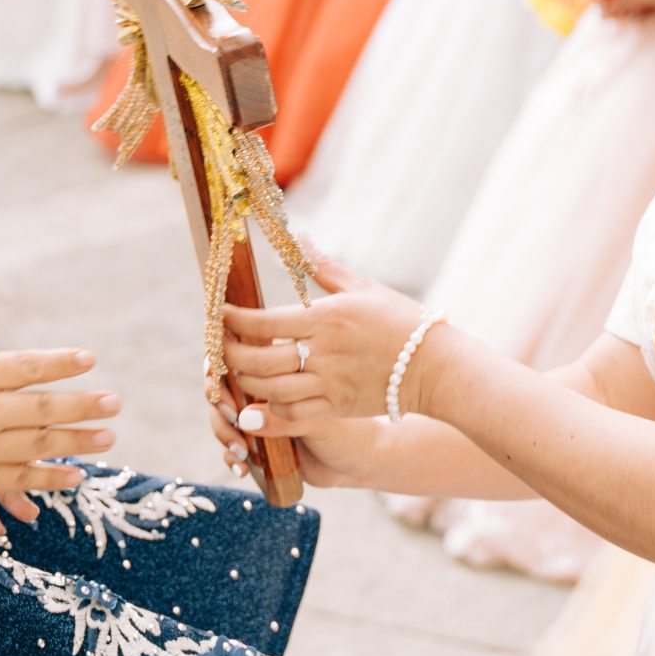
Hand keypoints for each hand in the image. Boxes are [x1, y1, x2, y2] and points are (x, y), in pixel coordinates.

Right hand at [0, 330, 116, 517]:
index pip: (27, 365)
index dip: (62, 362)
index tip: (90, 360)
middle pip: (44, 406)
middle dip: (84, 404)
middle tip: (115, 403)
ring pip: (40, 445)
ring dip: (78, 442)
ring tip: (108, 439)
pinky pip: (20, 479)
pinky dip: (50, 478)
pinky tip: (75, 477)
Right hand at [204, 377, 384, 488]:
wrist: (356, 460)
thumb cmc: (347, 426)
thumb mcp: (318, 417)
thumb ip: (285, 415)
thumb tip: (246, 417)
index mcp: (276, 367)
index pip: (234, 355)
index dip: (219, 365)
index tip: (219, 378)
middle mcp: (261, 388)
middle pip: (219, 386)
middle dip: (219, 402)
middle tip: (232, 415)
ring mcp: (256, 415)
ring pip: (220, 416)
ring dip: (223, 431)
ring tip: (241, 449)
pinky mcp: (255, 443)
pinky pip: (229, 447)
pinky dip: (230, 456)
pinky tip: (242, 467)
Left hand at [220, 253, 423, 435]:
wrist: (436, 368)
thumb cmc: (402, 322)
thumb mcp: (364, 288)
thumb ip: (325, 267)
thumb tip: (299, 236)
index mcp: (327, 319)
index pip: (265, 321)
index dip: (235, 321)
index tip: (220, 314)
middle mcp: (324, 354)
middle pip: (259, 360)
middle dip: (230, 356)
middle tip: (218, 348)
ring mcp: (330, 385)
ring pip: (270, 391)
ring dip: (244, 385)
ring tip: (233, 374)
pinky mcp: (337, 409)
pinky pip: (293, 419)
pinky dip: (267, 417)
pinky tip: (251, 411)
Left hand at [601, 0, 654, 19]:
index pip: (632, 0)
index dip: (617, 4)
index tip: (603, 8)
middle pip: (635, 8)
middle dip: (618, 11)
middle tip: (602, 16)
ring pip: (643, 9)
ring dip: (628, 12)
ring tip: (614, 15)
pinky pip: (652, 7)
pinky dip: (640, 9)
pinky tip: (635, 12)